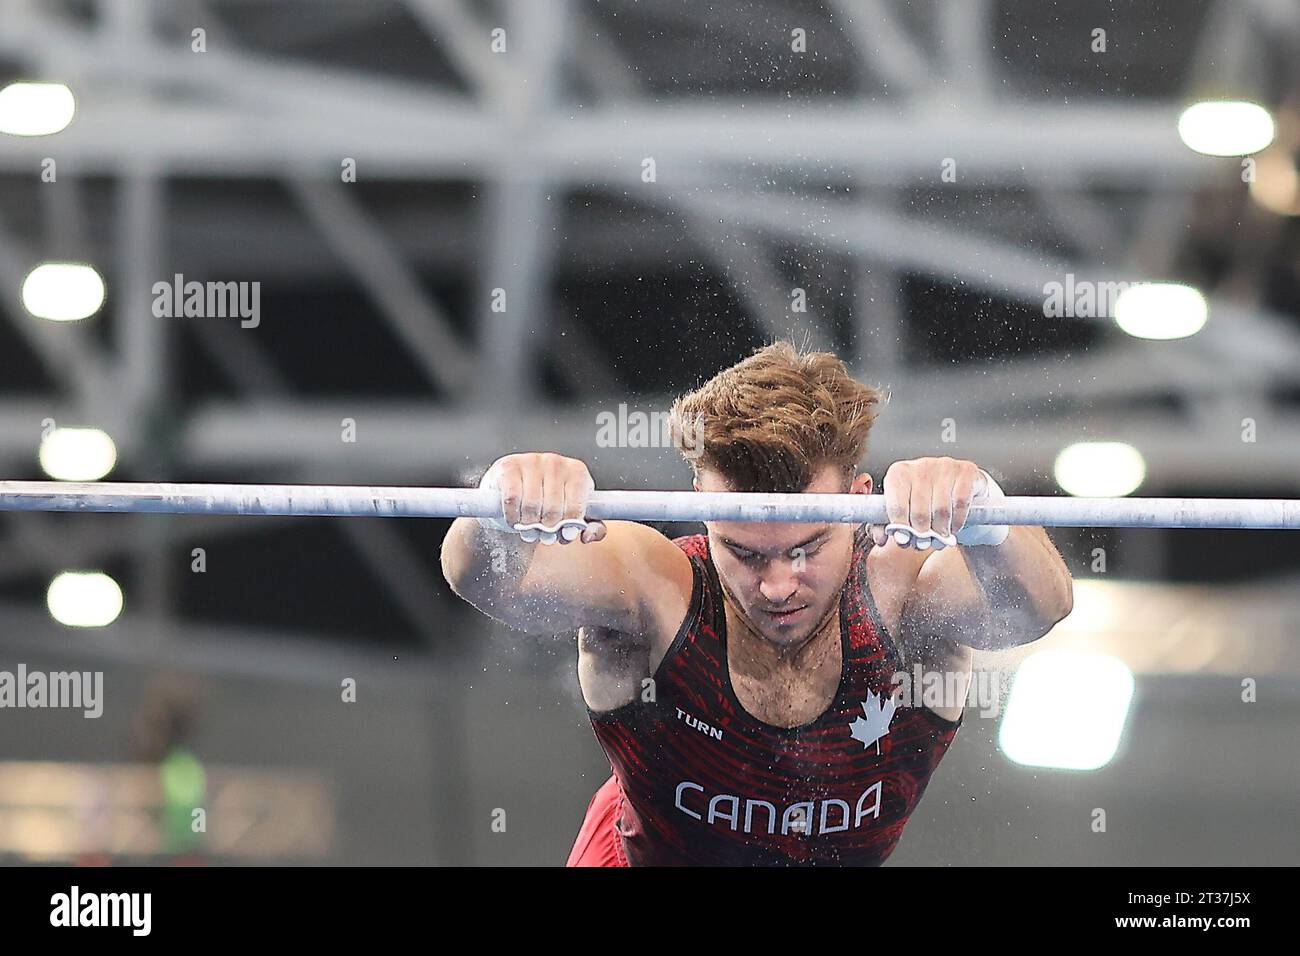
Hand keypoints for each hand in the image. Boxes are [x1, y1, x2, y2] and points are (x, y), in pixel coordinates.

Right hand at [478, 453, 606, 544]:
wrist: (515, 485)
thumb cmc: (549, 499)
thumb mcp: (574, 512)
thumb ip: (591, 526)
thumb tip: (588, 536)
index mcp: (577, 472)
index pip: (575, 507)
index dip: (569, 527)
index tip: (563, 536)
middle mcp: (556, 462)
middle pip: (553, 509)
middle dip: (547, 530)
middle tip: (543, 536)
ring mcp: (532, 461)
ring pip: (531, 505)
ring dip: (529, 526)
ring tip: (529, 530)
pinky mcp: (510, 466)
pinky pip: (512, 499)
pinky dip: (513, 516)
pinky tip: (515, 520)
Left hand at [867, 457, 1006, 549]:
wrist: (956, 483)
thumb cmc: (924, 497)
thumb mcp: (902, 507)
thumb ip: (884, 523)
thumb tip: (880, 539)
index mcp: (898, 473)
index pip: (896, 505)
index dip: (900, 527)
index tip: (903, 541)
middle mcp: (920, 466)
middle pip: (919, 510)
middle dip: (921, 534)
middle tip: (923, 544)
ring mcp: (944, 466)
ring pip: (941, 509)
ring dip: (940, 531)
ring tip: (938, 539)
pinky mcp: (965, 471)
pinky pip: (960, 503)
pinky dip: (957, 521)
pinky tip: (953, 528)